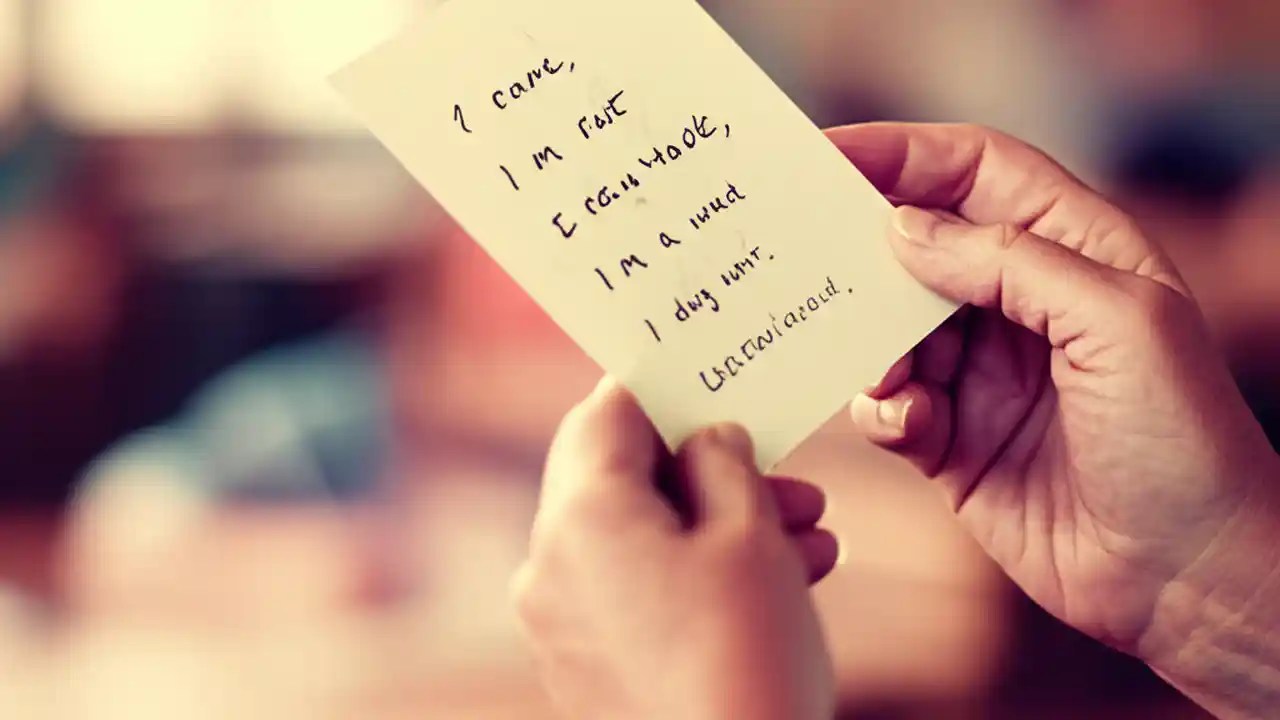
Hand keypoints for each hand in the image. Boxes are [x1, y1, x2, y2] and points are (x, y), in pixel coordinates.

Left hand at [512, 380, 836, 719]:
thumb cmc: (749, 656)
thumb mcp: (751, 534)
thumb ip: (723, 460)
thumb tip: (705, 439)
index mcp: (580, 515)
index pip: (608, 413)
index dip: (665, 389)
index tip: (712, 382)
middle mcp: (550, 565)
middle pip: (624, 479)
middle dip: (711, 470)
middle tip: (786, 474)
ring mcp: (560, 623)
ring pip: (641, 540)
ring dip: (721, 526)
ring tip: (809, 535)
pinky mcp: (585, 667)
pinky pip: (634, 594)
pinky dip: (695, 577)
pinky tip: (778, 584)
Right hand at [831, 123, 1279, 717]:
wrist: (1188, 579)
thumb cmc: (1183, 442)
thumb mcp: (1116, 323)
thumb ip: (1007, 263)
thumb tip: (903, 229)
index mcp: (1074, 250)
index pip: (975, 171)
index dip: (903, 153)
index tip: (828, 155)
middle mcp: (1021, 304)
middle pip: (918, 244)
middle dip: (863, 250)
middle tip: (806, 254)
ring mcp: (982, 374)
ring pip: (888, 329)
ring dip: (872, 346)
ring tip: (890, 376)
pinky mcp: (953, 440)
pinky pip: (889, 404)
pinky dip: (883, 409)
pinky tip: (912, 427)